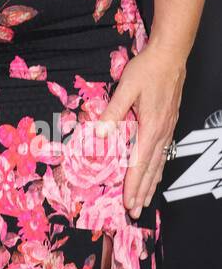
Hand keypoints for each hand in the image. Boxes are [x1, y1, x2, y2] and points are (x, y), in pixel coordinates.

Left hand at [95, 38, 185, 218]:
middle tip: (135, 212)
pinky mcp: (169, 124)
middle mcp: (162, 133)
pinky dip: (158, 168)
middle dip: (142, 192)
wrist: (170, 56)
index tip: (127, 202)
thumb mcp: (126, 88)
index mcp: (150, 127)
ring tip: (145, 201)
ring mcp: (168, 129)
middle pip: (150, 169)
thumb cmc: (147, 70)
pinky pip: (163, 153)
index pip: (139, 163)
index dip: (132, 185)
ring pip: (159, 163)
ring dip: (151, 184)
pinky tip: (155, 174)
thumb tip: (98, 132)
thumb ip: (113, 111)